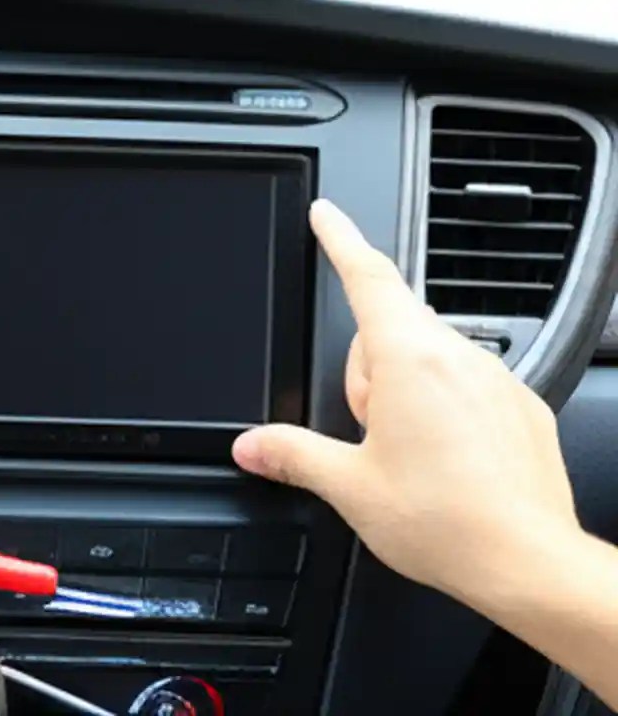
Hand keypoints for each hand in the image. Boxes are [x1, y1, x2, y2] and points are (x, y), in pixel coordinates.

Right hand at [232, 200, 579, 602]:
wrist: (528, 562)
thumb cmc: (448, 522)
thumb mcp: (350, 487)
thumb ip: (293, 454)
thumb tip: (251, 445)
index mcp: (410, 362)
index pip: (368, 278)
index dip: (342, 241)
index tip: (327, 216)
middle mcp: (459, 358)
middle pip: (390, 335)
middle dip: (367, 376)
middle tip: (368, 435)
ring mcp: (496, 381)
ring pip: (429, 363)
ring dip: (405, 396)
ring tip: (409, 460)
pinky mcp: (520, 409)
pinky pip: (467, 387)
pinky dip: (445, 413)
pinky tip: (444, 465)